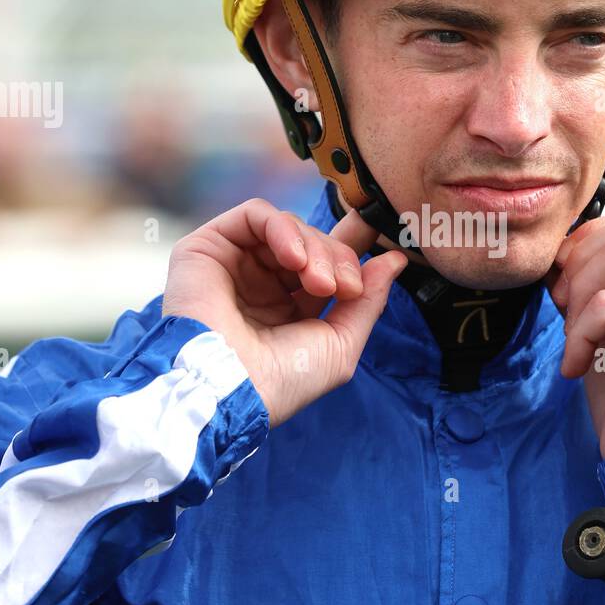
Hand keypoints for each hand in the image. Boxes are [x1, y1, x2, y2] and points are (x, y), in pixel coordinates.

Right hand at [162, 198, 406, 427]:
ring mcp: (235, 264)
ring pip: (289, 227)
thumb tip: (395, 262)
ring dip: (316, 247)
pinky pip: (255, 215)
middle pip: (314, 242)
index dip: (352, 247)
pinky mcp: (208, 248)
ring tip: (319, 283)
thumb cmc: (280, 381)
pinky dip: (283, 228)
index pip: (325, 262)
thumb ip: (367, 301)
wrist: (228, 389)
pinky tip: (294, 259)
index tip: (381, 240)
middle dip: (339, 258)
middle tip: (343, 288)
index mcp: (290, 307)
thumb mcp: (340, 345)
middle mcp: (262, 283)